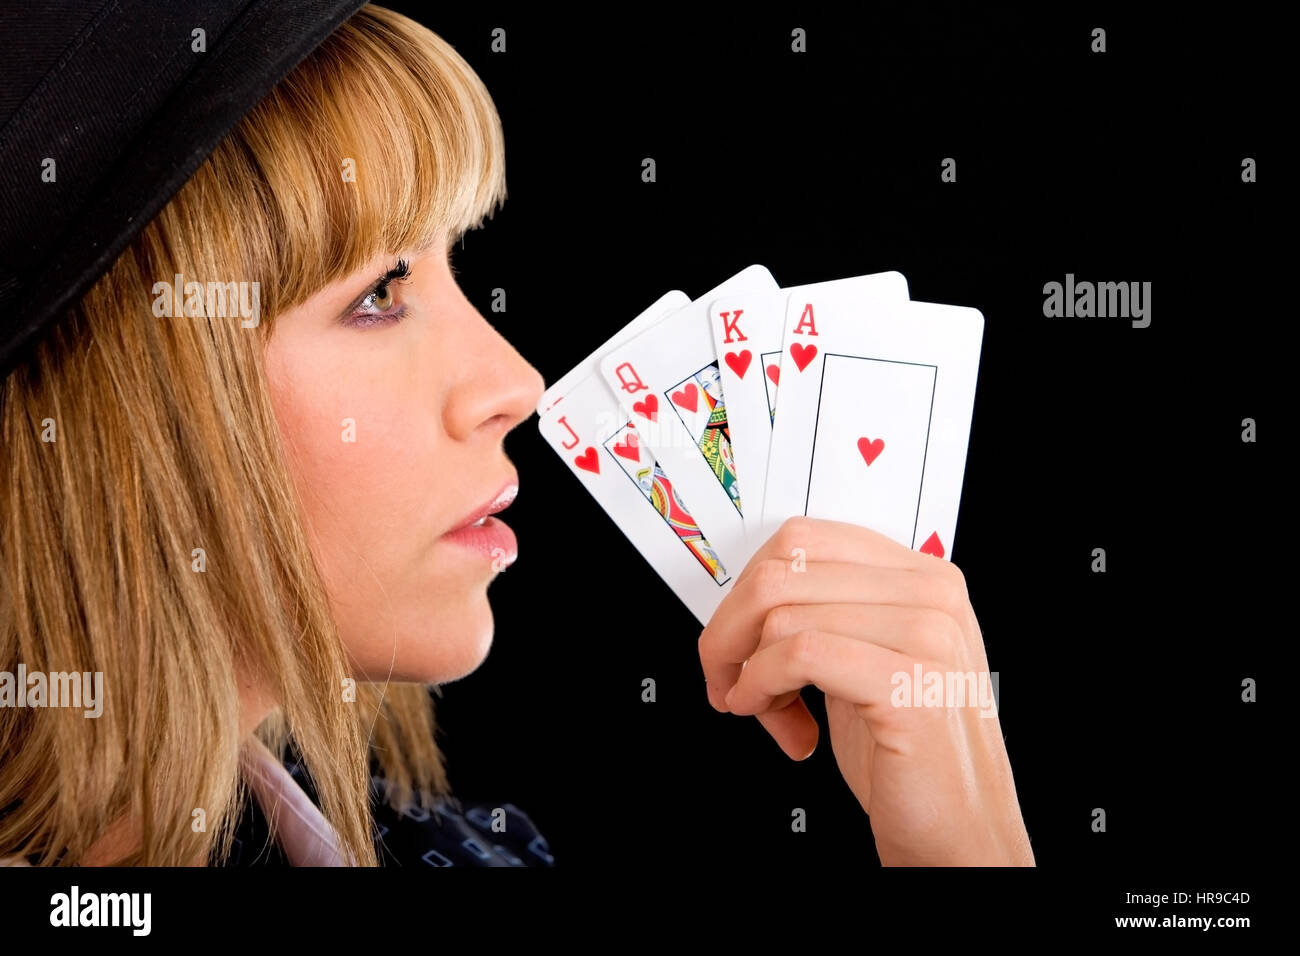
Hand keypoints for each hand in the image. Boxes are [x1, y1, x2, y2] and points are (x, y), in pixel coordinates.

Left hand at [698, 516, 1033, 865]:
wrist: (962, 832)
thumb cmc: (909, 755)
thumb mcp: (865, 659)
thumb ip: (827, 614)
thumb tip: (747, 598)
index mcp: (924, 578)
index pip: (805, 539)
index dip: (748, 587)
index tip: (733, 635)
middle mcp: (932, 594)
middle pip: (785, 567)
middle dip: (732, 625)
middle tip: (726, 674)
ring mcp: (927, 634)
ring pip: (782, 611)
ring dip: (746, 666)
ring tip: (759, 705)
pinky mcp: (909, 681)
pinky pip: (797, 652)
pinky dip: (760, 684)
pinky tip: (769, 715)